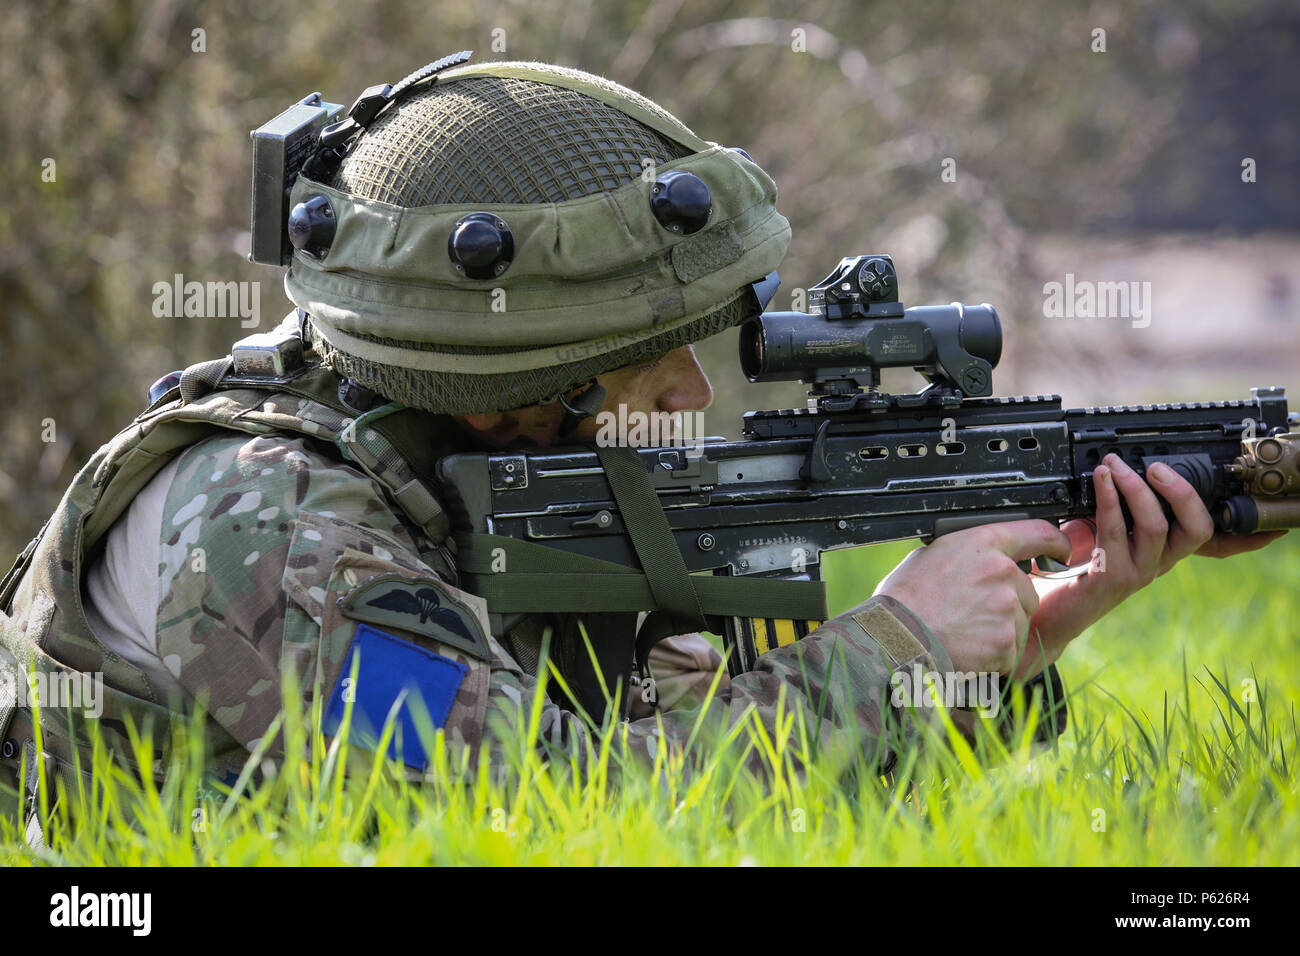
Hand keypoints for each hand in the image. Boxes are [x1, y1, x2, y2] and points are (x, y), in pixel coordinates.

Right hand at [873, 519, 1070, 673]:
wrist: (896, 639)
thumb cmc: (903, 601)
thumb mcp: (930, 557)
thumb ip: (964, 554)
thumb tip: (974, 559)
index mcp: (981, 543)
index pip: (1037, 532)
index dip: (1055, 542)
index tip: (1062, 549)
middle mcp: (1000, 571)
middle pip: (1026, 589)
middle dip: (1008, 603)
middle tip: (972, 612)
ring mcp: (1007, 606)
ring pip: (1019, 621)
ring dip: (999, 630)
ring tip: (963, 632)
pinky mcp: (1007, 640)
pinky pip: (1010, 649)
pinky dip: (993, 655)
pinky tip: (966, 649)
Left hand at [1019, 454, 1286, 678]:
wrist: (1042, 617)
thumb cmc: (1065, 572)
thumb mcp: (1091, 533)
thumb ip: (1108, 510)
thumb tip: (1110, 471)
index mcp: (1161, 551)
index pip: (1210, 539)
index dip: (1246, 535)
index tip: (1269, 524)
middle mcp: (1158, 564)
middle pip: (1196, 528)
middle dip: (1181, 490)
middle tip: (1155, 465)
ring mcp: (1138, 574)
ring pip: (1156, 526)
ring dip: (1135, 489)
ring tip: (1115, 466)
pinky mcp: (1111, 580)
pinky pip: (1115, 534)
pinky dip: (1108, 501)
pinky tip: (1100, 483)